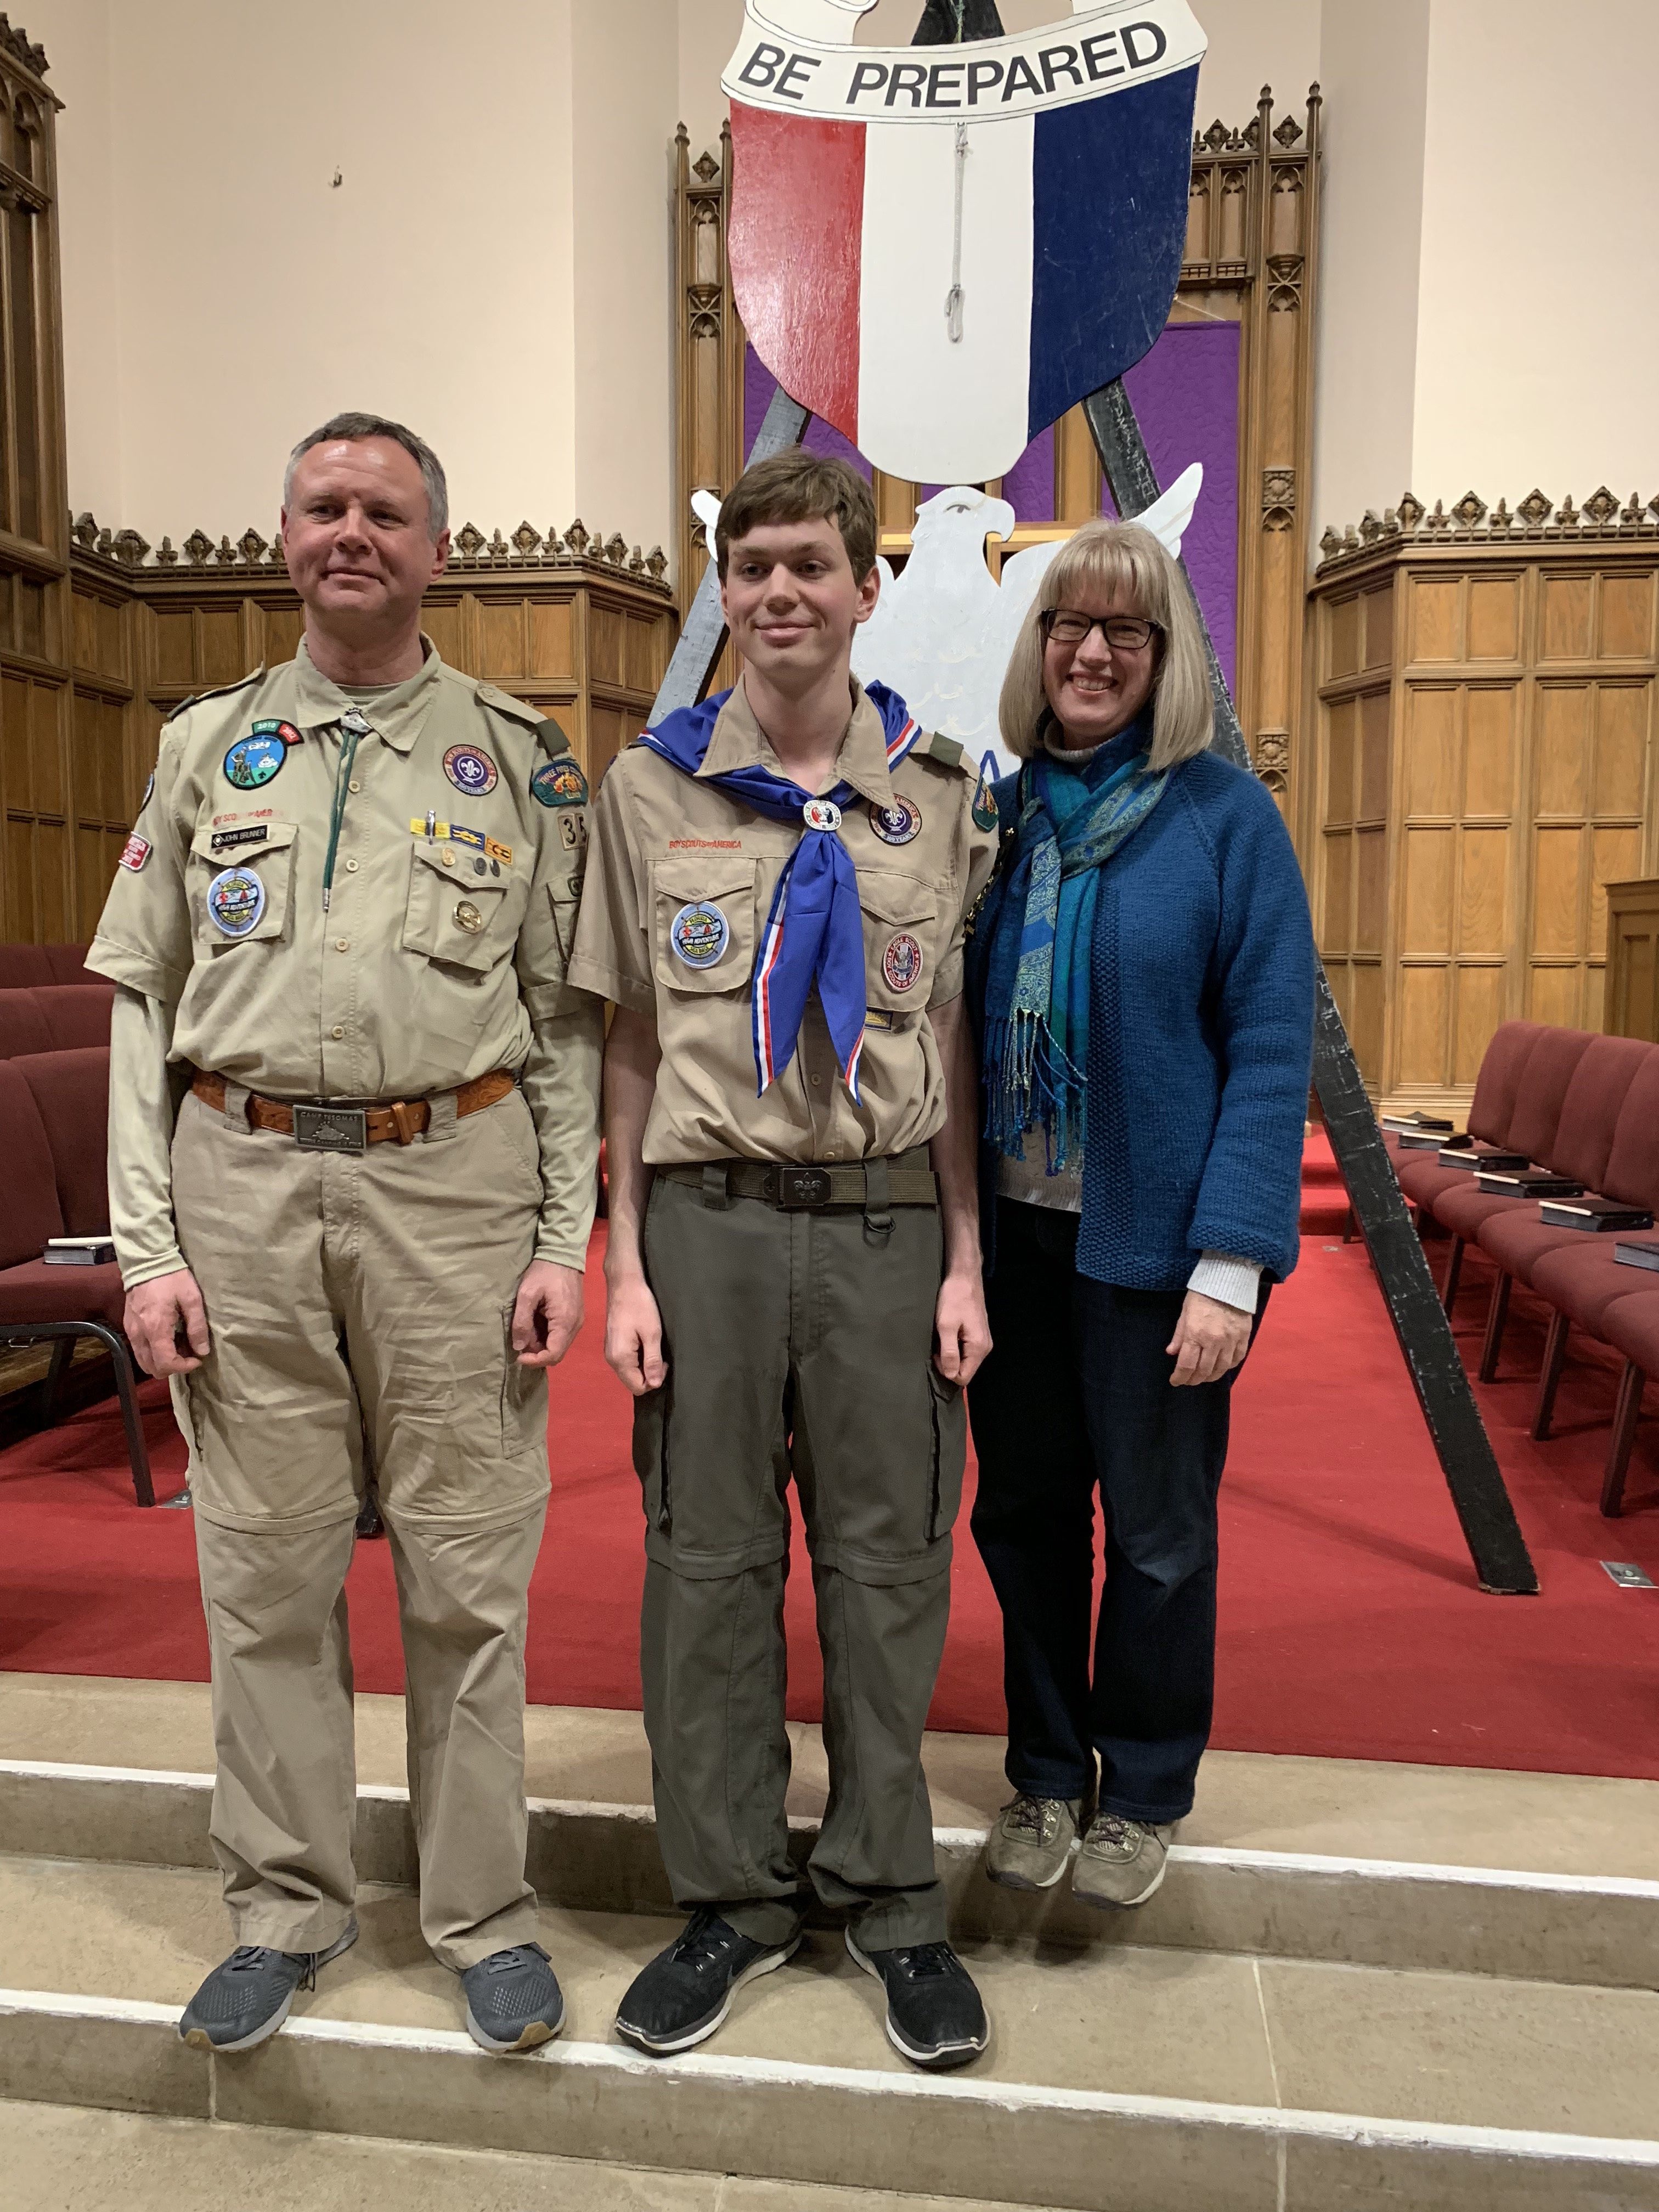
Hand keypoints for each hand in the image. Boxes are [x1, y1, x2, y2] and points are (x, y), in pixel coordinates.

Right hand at [124, 1268, 210, 1377]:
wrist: (147, 1261)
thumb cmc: (171, 1277)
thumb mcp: (192, 1298)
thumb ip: (197, 1327)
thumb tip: (202, 1351)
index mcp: (155, 1328)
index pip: (165, 1363)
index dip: (183, 1367)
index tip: (197, 1358)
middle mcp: (139, 1334)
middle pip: (152, 1368)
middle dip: (172, 1367)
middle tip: (188, 1353)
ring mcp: (130, 1331)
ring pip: (143, 1362)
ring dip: (161, 1361)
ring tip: (179, 1347)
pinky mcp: (128, 1326)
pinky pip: (138, 1350)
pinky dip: (153, 1352)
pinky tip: (167, 1339)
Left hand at [511, 1260, 584, 1368]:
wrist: (563, 1254)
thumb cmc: (544, 1272)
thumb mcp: (527, 1294)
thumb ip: (522, 1322)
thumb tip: (518, 1347)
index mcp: (565, 1322)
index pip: (553, 1355)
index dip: (535, 1361)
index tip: (518, 1356)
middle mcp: (575, 1326)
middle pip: (556, 1353)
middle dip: (536, 1352)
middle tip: (520, 1340)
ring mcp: (576, 1322)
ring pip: (558, 1345)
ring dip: (540, 1344)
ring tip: (526, 1329)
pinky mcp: (574, 1317)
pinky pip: (560, 1335)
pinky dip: (546, 1336)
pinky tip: (535, 1324)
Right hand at [605, 1269, 666, 1395]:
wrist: (624, 1284)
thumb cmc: (640, 1305)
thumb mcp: (652, 1333)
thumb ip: (653, 1361)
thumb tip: (655, 1384)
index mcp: (620, 1358)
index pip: (638, 1387)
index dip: (654, 1380)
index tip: (663, 1362)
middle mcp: (611, 1359)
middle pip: (632, 1381)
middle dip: (649, 1374)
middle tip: (661, 1356)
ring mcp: (611, 1351)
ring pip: (630, 1372)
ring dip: (644, 1365)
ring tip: (654, 1348)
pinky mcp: (613, 1344)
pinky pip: (626, 1361)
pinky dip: (638, 1358)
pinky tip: (645, 1343)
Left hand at [934, 1268, 991, 1386]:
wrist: (965, 1278)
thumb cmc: (954, 1299)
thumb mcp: (946, 1325)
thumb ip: (949, 1352)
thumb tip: (950, 1375)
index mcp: (978, 1348)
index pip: (963, 1377)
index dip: (946, 1371)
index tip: (936, 1354)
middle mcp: (985, 1348)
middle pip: (965, 1370)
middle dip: (948, 1363)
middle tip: (937, 1344)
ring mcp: (983, 1341)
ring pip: (965, 1361)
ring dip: (950, 1354)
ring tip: (942, 1337)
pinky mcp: (979, 1335)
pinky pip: (966, 1351)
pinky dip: (955, 1346)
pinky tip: (948, 1333)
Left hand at [1166, 1288, 1251, 1386]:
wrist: (1227, 1281)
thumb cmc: (1201, 1295)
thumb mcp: (1184, 1313)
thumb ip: (1179, 1335)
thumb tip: (1172, 1353)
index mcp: (1196, 1335)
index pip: (1187, 1365)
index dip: (1180, 1377)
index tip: (1175, 1381)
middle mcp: (1214, 1341)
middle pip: (1204, 1370)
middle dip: (1194, 1379)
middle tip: (1188, 1381)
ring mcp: (1231, 1340)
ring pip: (1222, 1368)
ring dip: (1211, 1376)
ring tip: (1204, 1377)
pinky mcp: (1244, 1337)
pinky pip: (1237, 1358)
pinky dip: (1229, 1366)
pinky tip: (1222, 1367)